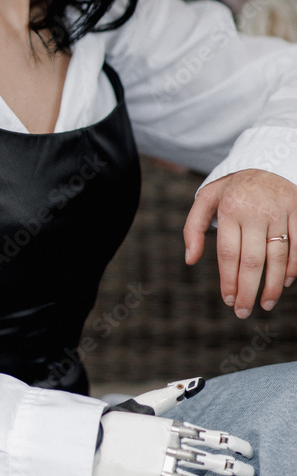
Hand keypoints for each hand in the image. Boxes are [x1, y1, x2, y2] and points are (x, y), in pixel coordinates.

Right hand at [92, 409, 253, 475]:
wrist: (87, 445)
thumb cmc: (118, 422)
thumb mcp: (144, 403)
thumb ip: (170, 394)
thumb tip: (195, 383)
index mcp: (172, 429)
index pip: (212, 437)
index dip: (234, 445)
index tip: (246, 452)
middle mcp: (171, 453)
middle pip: (214, 464)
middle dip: (236, 471)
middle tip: (248, 475)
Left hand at [184, 169, 296, 317]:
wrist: (266, 162)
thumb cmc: (232, 189)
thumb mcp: (206, 199)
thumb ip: (193, 228)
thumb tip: (189, 260)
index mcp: (230, 208)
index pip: (228, 253)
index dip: (228, 280)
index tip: (229, 300)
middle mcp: (255, 211)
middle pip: (252, 260)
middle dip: (248, 291)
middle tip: (244, 313)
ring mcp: (279, 211)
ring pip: (278, 256)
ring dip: (272, 285)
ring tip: (264, 303)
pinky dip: (293, 268)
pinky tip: (285, 283)